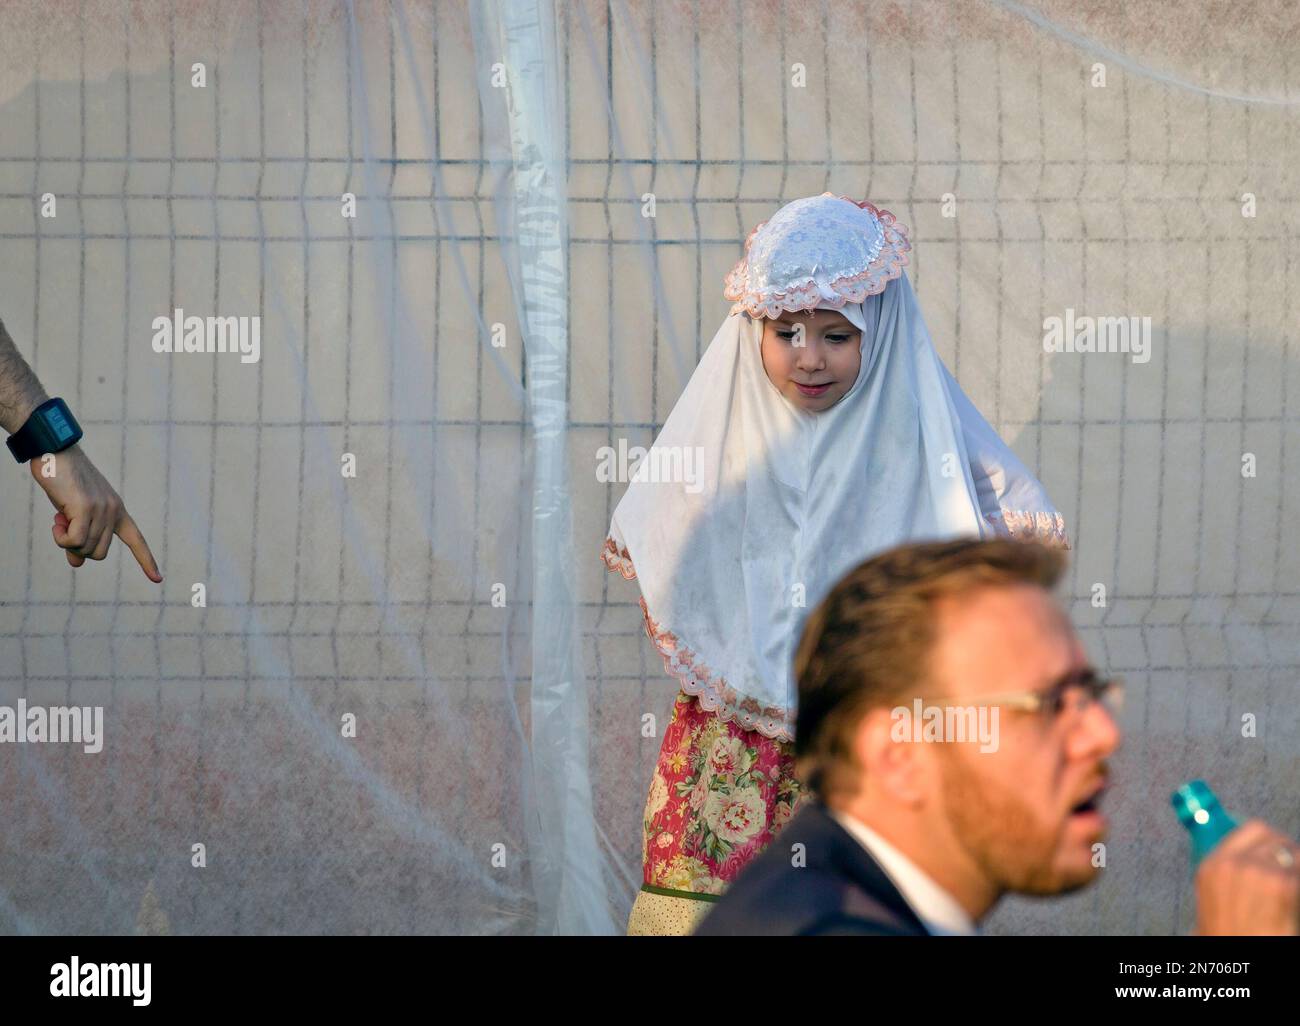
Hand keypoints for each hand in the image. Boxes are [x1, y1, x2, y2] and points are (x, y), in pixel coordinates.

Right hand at [29, 444, 161, 581]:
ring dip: (66, 540)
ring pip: (85, 549)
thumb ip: (80, 535)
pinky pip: (73, 541)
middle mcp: (114, 511)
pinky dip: (61, 538)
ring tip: (60, 518)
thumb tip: (77, 563)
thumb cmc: (64, 482)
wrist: (55, 452)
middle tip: (64, 528)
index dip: (146, 560)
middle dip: (78, 548)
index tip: (158, 579)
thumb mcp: (75, 512)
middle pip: (98, 553)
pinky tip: (57, 520)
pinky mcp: (86, 508)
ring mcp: (102, 510)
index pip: (137, 540)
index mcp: (118, 511)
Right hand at [1194, 819, 1299, 934]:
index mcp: (1213, 864)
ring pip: (1292, 853)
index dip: (1267, 839)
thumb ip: (1230, 871)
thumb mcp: (1216, 896)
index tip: (1275, 847)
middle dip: (1285, 850)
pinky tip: (1295, 900)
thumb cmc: (1227, 934)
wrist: (1236, 951)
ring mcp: (1259, 872)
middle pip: (1273, 837)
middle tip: (1290, 869)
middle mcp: (1233, 863)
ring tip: (1292, 887)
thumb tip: (1254, 855)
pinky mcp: (1283, 885)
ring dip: (1295, 868)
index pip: (1250, 829)